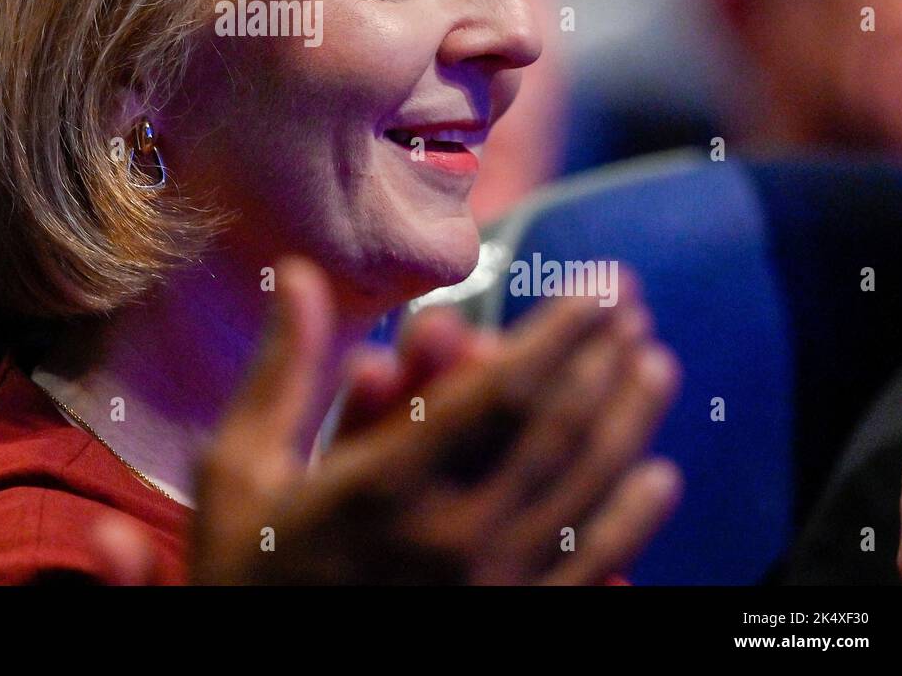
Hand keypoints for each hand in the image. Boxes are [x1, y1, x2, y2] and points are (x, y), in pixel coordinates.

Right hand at [191, 258, 680, 583]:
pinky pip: (588, 572)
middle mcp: (453, 536)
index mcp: (386, 486)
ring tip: (657, 367)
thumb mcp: (241, 467)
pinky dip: (632, 523)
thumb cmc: (246, 568)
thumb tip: (298, 273)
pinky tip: (660, 480)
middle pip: (557, 434)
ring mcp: (491, 590)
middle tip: (636, 307)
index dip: (558, 334)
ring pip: (584, 493)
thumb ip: (282, 370)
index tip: (596, 287)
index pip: (499, 393)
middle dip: (602, 362)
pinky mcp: (511, 627)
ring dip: (628, 423)